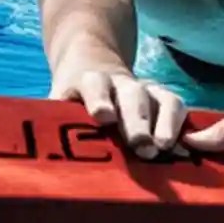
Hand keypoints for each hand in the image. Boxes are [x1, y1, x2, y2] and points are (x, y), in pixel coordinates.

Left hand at [50, 69, 189, 159]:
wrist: (91, 63)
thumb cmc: (71, 100)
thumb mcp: (57, 105)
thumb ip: (52, 124)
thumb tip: (40, 159)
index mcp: (89, 81)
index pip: (94, 84)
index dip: (99, 98)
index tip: (103, 116)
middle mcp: (120, 82)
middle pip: (132, 95)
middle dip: (138, 120)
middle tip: (141, 145)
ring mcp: (145, 88)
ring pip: (160, 98)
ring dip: (164, 123)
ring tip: (164, 148)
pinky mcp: (163, 97)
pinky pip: (177, 105)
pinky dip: (180, 124)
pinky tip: (183, 148)